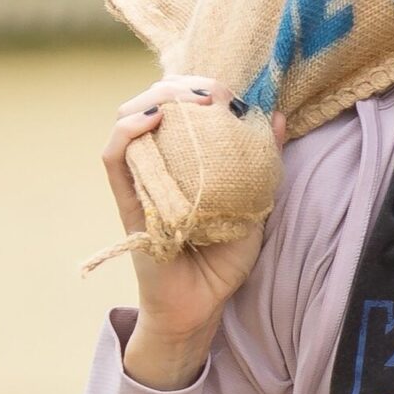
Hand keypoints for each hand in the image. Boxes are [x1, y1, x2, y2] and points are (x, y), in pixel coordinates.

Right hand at [102, 75, 289, 352]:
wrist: (201, 306)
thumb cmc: (224, 260)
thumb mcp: (255, 205)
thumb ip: (264, 165)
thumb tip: (278, 117)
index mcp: (186, 163)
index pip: (182, 110)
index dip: (199, 88)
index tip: (230, 87)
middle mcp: (159, 166)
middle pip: (153, 107)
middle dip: (179, 86)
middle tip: (211, 88)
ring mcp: (139, 182)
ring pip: (127, 123)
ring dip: (152, 99)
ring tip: (185, 96)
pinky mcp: (126, 202)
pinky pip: (115, 160)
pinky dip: (126, 133)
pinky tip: (150, 119)